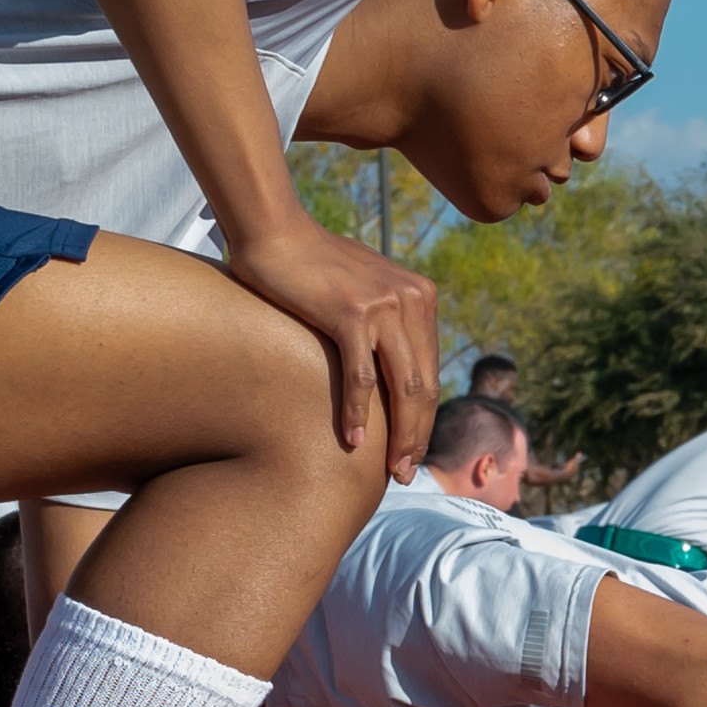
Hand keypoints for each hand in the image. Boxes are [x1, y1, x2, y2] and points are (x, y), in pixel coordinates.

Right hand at [222, 217, 437, 475]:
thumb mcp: (365, 290)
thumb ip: (387, 322)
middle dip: (418, 435)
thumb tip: (392, 370)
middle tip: (406, 472)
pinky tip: (353, 440)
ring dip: (399, 435)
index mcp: (421, 298)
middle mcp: (411, 300)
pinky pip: (360, 377)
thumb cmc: (312, 266)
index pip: (431, 371)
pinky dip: (357, 413)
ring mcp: (385, 306)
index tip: (414, 450)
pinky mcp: (352, 313)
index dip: (425, 417)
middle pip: (424, 385)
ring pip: (402, 387)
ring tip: (390, 469)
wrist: (274, 233)